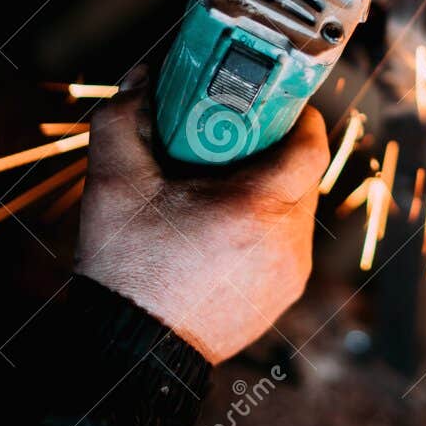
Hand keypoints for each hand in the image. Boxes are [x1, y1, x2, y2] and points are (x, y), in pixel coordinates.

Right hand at [75, 69, 329, 362]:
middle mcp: (287, 242)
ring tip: (223, 186)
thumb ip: (126, 118)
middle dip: (274, 151)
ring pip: (295, 211)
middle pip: (302, 175)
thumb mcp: (114, 181)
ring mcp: (289, 274)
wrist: (131, 346)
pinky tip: (224, 226)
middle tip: (234, 139)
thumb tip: (141, 79)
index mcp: (258, 208)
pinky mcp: (281, 296)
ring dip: (269, 191)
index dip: (298, 115)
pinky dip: (265, 227)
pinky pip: (286, 244)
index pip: (311, 144)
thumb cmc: (127, 269)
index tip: (277, 102)